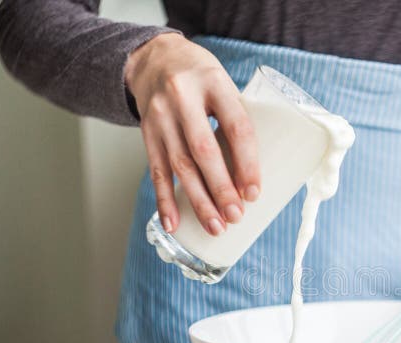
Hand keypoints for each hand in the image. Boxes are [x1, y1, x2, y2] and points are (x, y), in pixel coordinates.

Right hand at [125, 33, 259, 235]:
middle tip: (236, 216)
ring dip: (198, 201)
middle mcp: (183, 98)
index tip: (255, 193)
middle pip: (203, 151)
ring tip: (215, 227)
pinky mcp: (146, 132)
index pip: (236, 127)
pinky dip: (165, 200)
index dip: (247, 163)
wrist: (153, 58)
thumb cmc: (201, 78)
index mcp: (214, 82)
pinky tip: (173, 223)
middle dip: (221, 189)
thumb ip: (237, 121)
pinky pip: (155, 170)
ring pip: (179, 165)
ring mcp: (160, 116)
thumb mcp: (224, 85)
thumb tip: (255, 176)